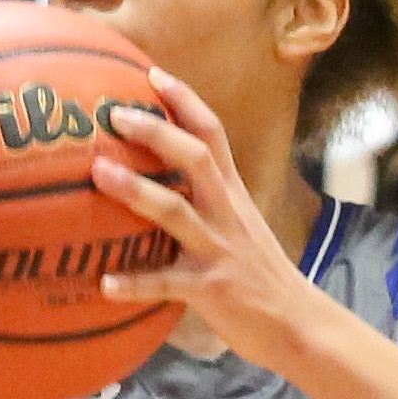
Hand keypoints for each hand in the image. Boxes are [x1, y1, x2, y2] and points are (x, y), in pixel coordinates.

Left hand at [88, 72, 326, 371]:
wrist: (299, 325)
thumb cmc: (258, 277)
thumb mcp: (238, 228)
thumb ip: (205, 203)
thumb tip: (158, 185)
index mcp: (233, 195)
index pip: (213, 134)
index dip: (185, 101)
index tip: (152, 73)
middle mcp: (227, 213)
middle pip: (195, 158)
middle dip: (157, 132)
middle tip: (114, 114)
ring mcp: (219, 250)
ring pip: (175, 212)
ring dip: (136, 191)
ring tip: (98, 174)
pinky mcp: (211, 290)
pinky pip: (167, 284)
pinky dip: (135, 283)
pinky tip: (104, 284)